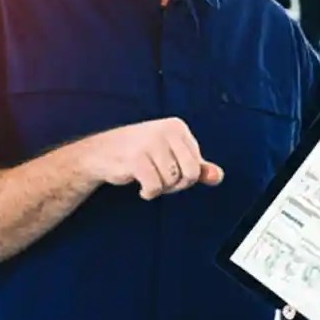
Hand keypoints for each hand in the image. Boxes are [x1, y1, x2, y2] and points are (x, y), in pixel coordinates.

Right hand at [78, 117, 223, 199]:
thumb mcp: (172, 157)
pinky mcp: (136, 157)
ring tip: (147, 178)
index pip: (197, 164)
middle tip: (160, 180)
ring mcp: (150, 143)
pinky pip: (155, 187)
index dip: (184, 176)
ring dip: (160, 188)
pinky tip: (141, 188)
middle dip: (177, 185)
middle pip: (190, 174)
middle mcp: (166, 130)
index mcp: (178, 127)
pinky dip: (149, 193)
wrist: (101, 153)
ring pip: (172, 181)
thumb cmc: (140, 154)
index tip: (167, 169)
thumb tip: (218, 177)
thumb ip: (197, 167)